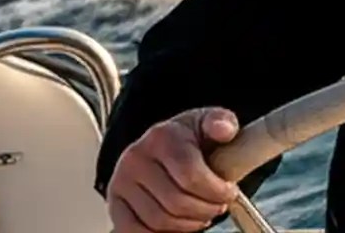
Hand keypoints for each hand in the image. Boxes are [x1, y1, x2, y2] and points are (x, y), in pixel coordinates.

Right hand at [106, 107, 241, 231]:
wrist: (161, 144)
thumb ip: (221, 122)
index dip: (216, 191)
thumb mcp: (208, 122)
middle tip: (218, 207)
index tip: (229, 193)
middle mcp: (136, 158)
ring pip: (159, 221)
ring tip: (202, 214)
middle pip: (176, 202)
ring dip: (188, 225)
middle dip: (206, 210)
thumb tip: (224, 129)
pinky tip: (179, 225)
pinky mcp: (114, 204)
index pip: (191, 175)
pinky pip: (134, 231)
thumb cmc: (188, 138)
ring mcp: (121, 182)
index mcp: (162, 137)